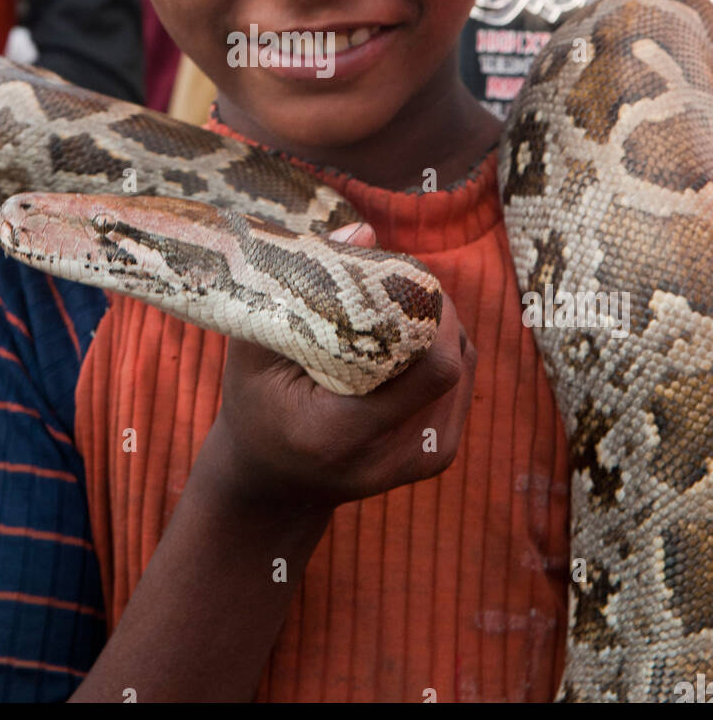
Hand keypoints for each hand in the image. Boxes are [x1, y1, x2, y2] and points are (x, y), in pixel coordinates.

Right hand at [207, 221, 475, 511]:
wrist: (274, 488)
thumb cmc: (255, 409)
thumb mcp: (256, 351)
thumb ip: (302, 292)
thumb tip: (363, 231)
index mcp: (343, 435)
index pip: (434, 370)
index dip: (435, 315)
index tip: (407, 277)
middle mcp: (393, 456)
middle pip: (454, 362)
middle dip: (436, 312)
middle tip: (402, 279)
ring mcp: (422, 461)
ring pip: (464, 368)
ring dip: (441, 328)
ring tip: (401, 303)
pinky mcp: (437, 454)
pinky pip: (459, 383)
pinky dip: (441, 350)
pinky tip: (407, 336)